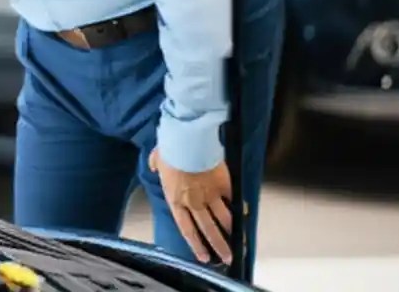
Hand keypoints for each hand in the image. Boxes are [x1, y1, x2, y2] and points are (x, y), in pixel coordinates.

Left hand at [148, 148, 234, 265]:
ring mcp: (210, 195)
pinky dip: (239, 207)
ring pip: (224, 219)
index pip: (186, 229)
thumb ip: (156, 166)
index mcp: (175, 200)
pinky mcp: (224, 185)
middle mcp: (194, 203)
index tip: (203, 257)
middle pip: (208, 230)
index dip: (195, 244)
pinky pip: (232, 200)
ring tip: (239, 241)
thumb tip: (154, 165)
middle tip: (227, 258)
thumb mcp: (157, 160)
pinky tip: (244, 213)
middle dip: (218, 246)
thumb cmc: (170, 150)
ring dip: (232, 231)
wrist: (188, 141)